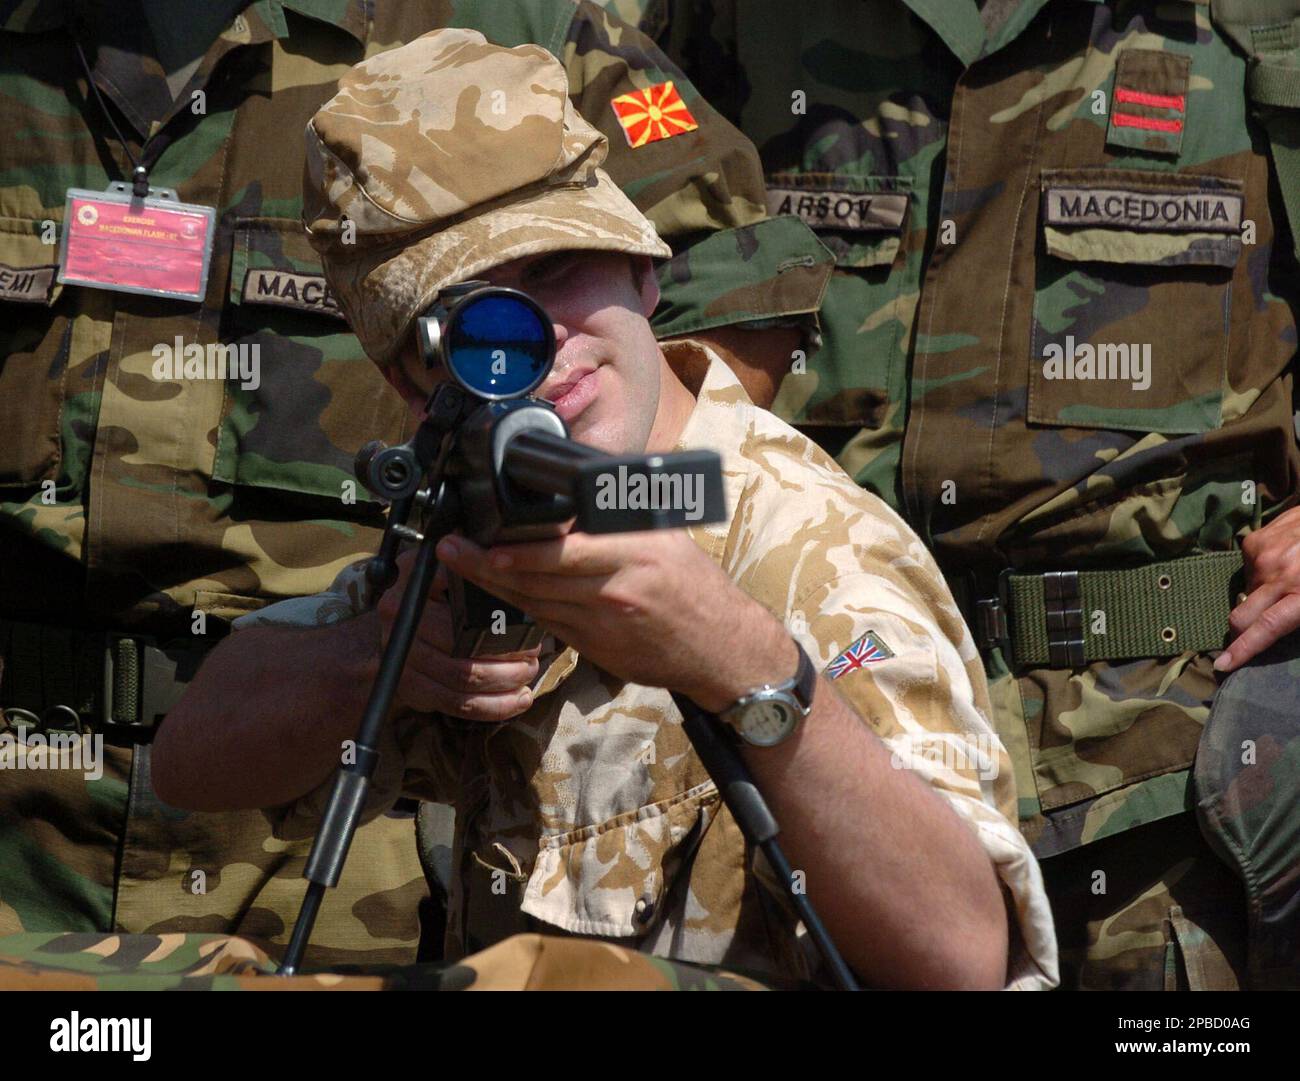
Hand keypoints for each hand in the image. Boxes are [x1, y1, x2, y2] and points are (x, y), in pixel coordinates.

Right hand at [371, 547, 540, 719]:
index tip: (529, 623)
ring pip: (464, 679)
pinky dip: (494, 707)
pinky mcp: (413, 689)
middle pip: (463, 646)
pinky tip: (519, 699)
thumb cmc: (430, 593)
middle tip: (534, 654)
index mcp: (414, 583)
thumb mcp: (444, 566)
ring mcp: (404, 658)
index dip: (500, 617)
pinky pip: (458, 705)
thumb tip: (512, 560)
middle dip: (508, 654)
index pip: (460, 600)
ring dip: (505, 681)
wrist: (390, 629)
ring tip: (528, 673)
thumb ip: (470, 563)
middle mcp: (402, 620)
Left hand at [435, 528, 795, 710]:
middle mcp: (616, 586)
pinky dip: (523, 606)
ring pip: (535, 602)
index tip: (481, 537)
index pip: (563, 550)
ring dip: (494, 586)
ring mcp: (604, 621)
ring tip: (461, 566)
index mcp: (636, 551)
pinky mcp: (596, 647)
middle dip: (486, 564)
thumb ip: (621, 518)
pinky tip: (500, 592)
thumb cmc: (694, 587)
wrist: (720, 647)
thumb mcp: (666, 536)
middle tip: (451, 549)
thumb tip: (579, 490)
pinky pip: (549, 623)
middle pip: (537, 577)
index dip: (516, 549)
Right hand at [1218, 508, 1299, 671]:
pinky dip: (1260, 573)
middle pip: (1241, 616)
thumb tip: (1272, 631)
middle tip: (1249, 630)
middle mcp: (1277, 575)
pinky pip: (1247, 569)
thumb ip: (1299, 615)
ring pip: (1245, 593)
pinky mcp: (1254, 541)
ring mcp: (1262, 556)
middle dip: (1241, 629)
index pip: (1266, 628)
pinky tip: (1280, 562)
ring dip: (1259, 595)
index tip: (1223, 664)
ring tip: (1284, 581)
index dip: (1243, 649)